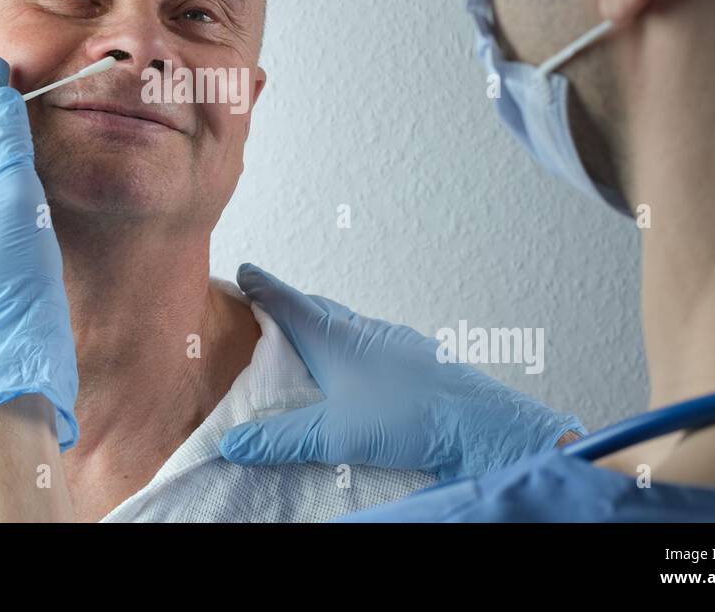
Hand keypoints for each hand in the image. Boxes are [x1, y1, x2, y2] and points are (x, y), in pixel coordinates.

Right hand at [218, 264, 582, 481]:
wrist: (481, 423)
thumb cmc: (407, 417)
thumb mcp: (333, 435)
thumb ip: (280, 440)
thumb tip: (232, 444)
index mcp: (335, 337)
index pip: (288, 303)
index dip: (263, 287)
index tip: (245, 271)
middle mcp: (363, 331)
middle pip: (318, 310)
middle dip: (292, 308)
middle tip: (270, 310)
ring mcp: (394, 343)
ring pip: (348, 329)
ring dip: (325, 332)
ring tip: (310, 348)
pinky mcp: (417, 361)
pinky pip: (374, 347)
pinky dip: (355, 353)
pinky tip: (358, 377)